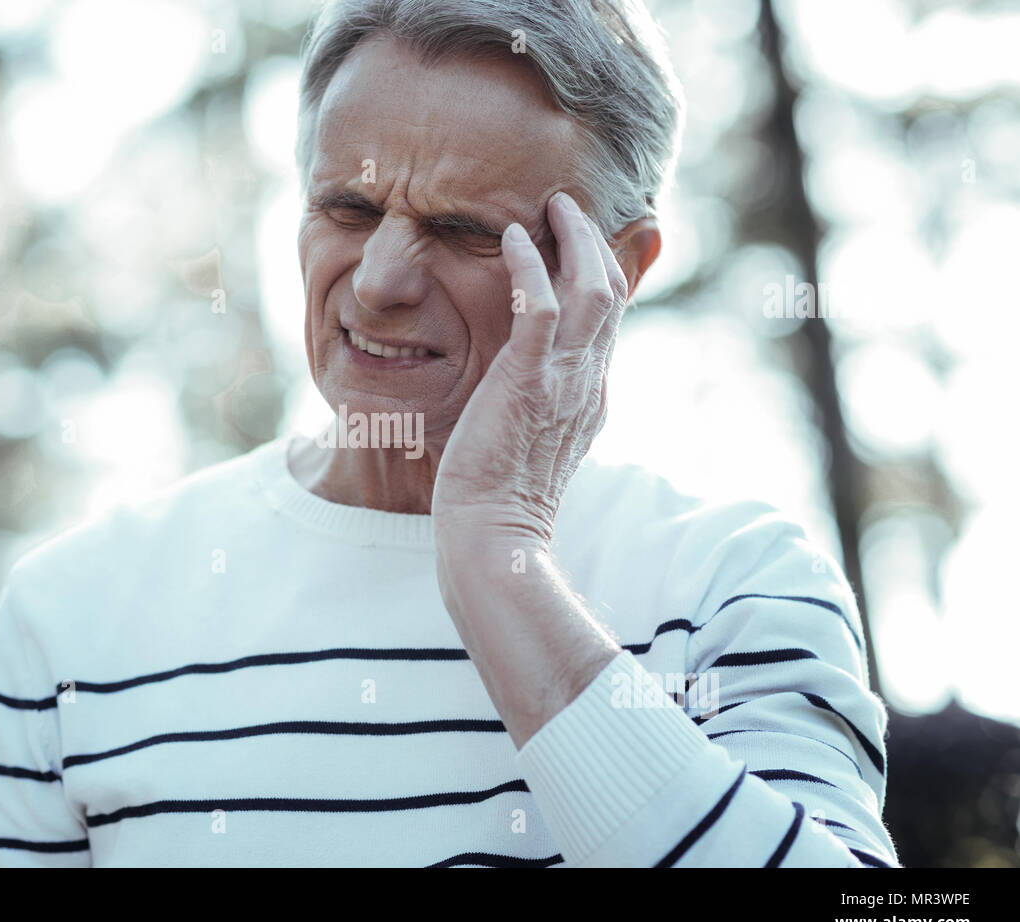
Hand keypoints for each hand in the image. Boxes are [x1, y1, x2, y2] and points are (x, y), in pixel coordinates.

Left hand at [431, 192, 630, 545]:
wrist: (492, 534)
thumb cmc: (500, 497)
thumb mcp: (535, 445)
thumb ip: (545, 409)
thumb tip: (539, 394)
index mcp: (590, 397)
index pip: (608, 321)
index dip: (601, 274)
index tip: (580, 243)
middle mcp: (588, 382)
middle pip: (611, 294)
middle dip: (594, 243)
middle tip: (568, 207)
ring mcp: (563, 380)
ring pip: (590, 289)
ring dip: (574, 239)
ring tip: (552, 206)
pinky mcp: (527, 380)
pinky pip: (536, 305)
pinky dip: (529, 264)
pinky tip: (510, 237)